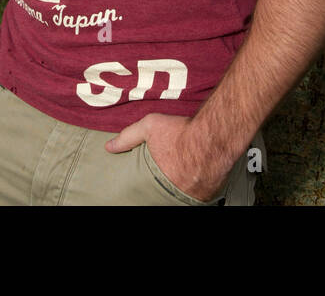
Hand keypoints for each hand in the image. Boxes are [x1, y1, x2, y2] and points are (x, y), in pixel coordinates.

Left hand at [105, 113, 233, 202]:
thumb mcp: (150, 127)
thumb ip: (128, 137)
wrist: (214, 136)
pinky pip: (199, 195)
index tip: (149, 181)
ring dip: (181, 186)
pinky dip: (196, 187)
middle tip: (168, 174)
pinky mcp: (208, 195)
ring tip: (181, 175)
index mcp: (156, 179)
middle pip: (164, 194)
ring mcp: (191, 196)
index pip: (145, 193)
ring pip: (182, 195)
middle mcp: (173, 191)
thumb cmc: (183, 132)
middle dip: (165, 185)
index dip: (148, 187)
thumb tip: (109, 147)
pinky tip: (196, 176)